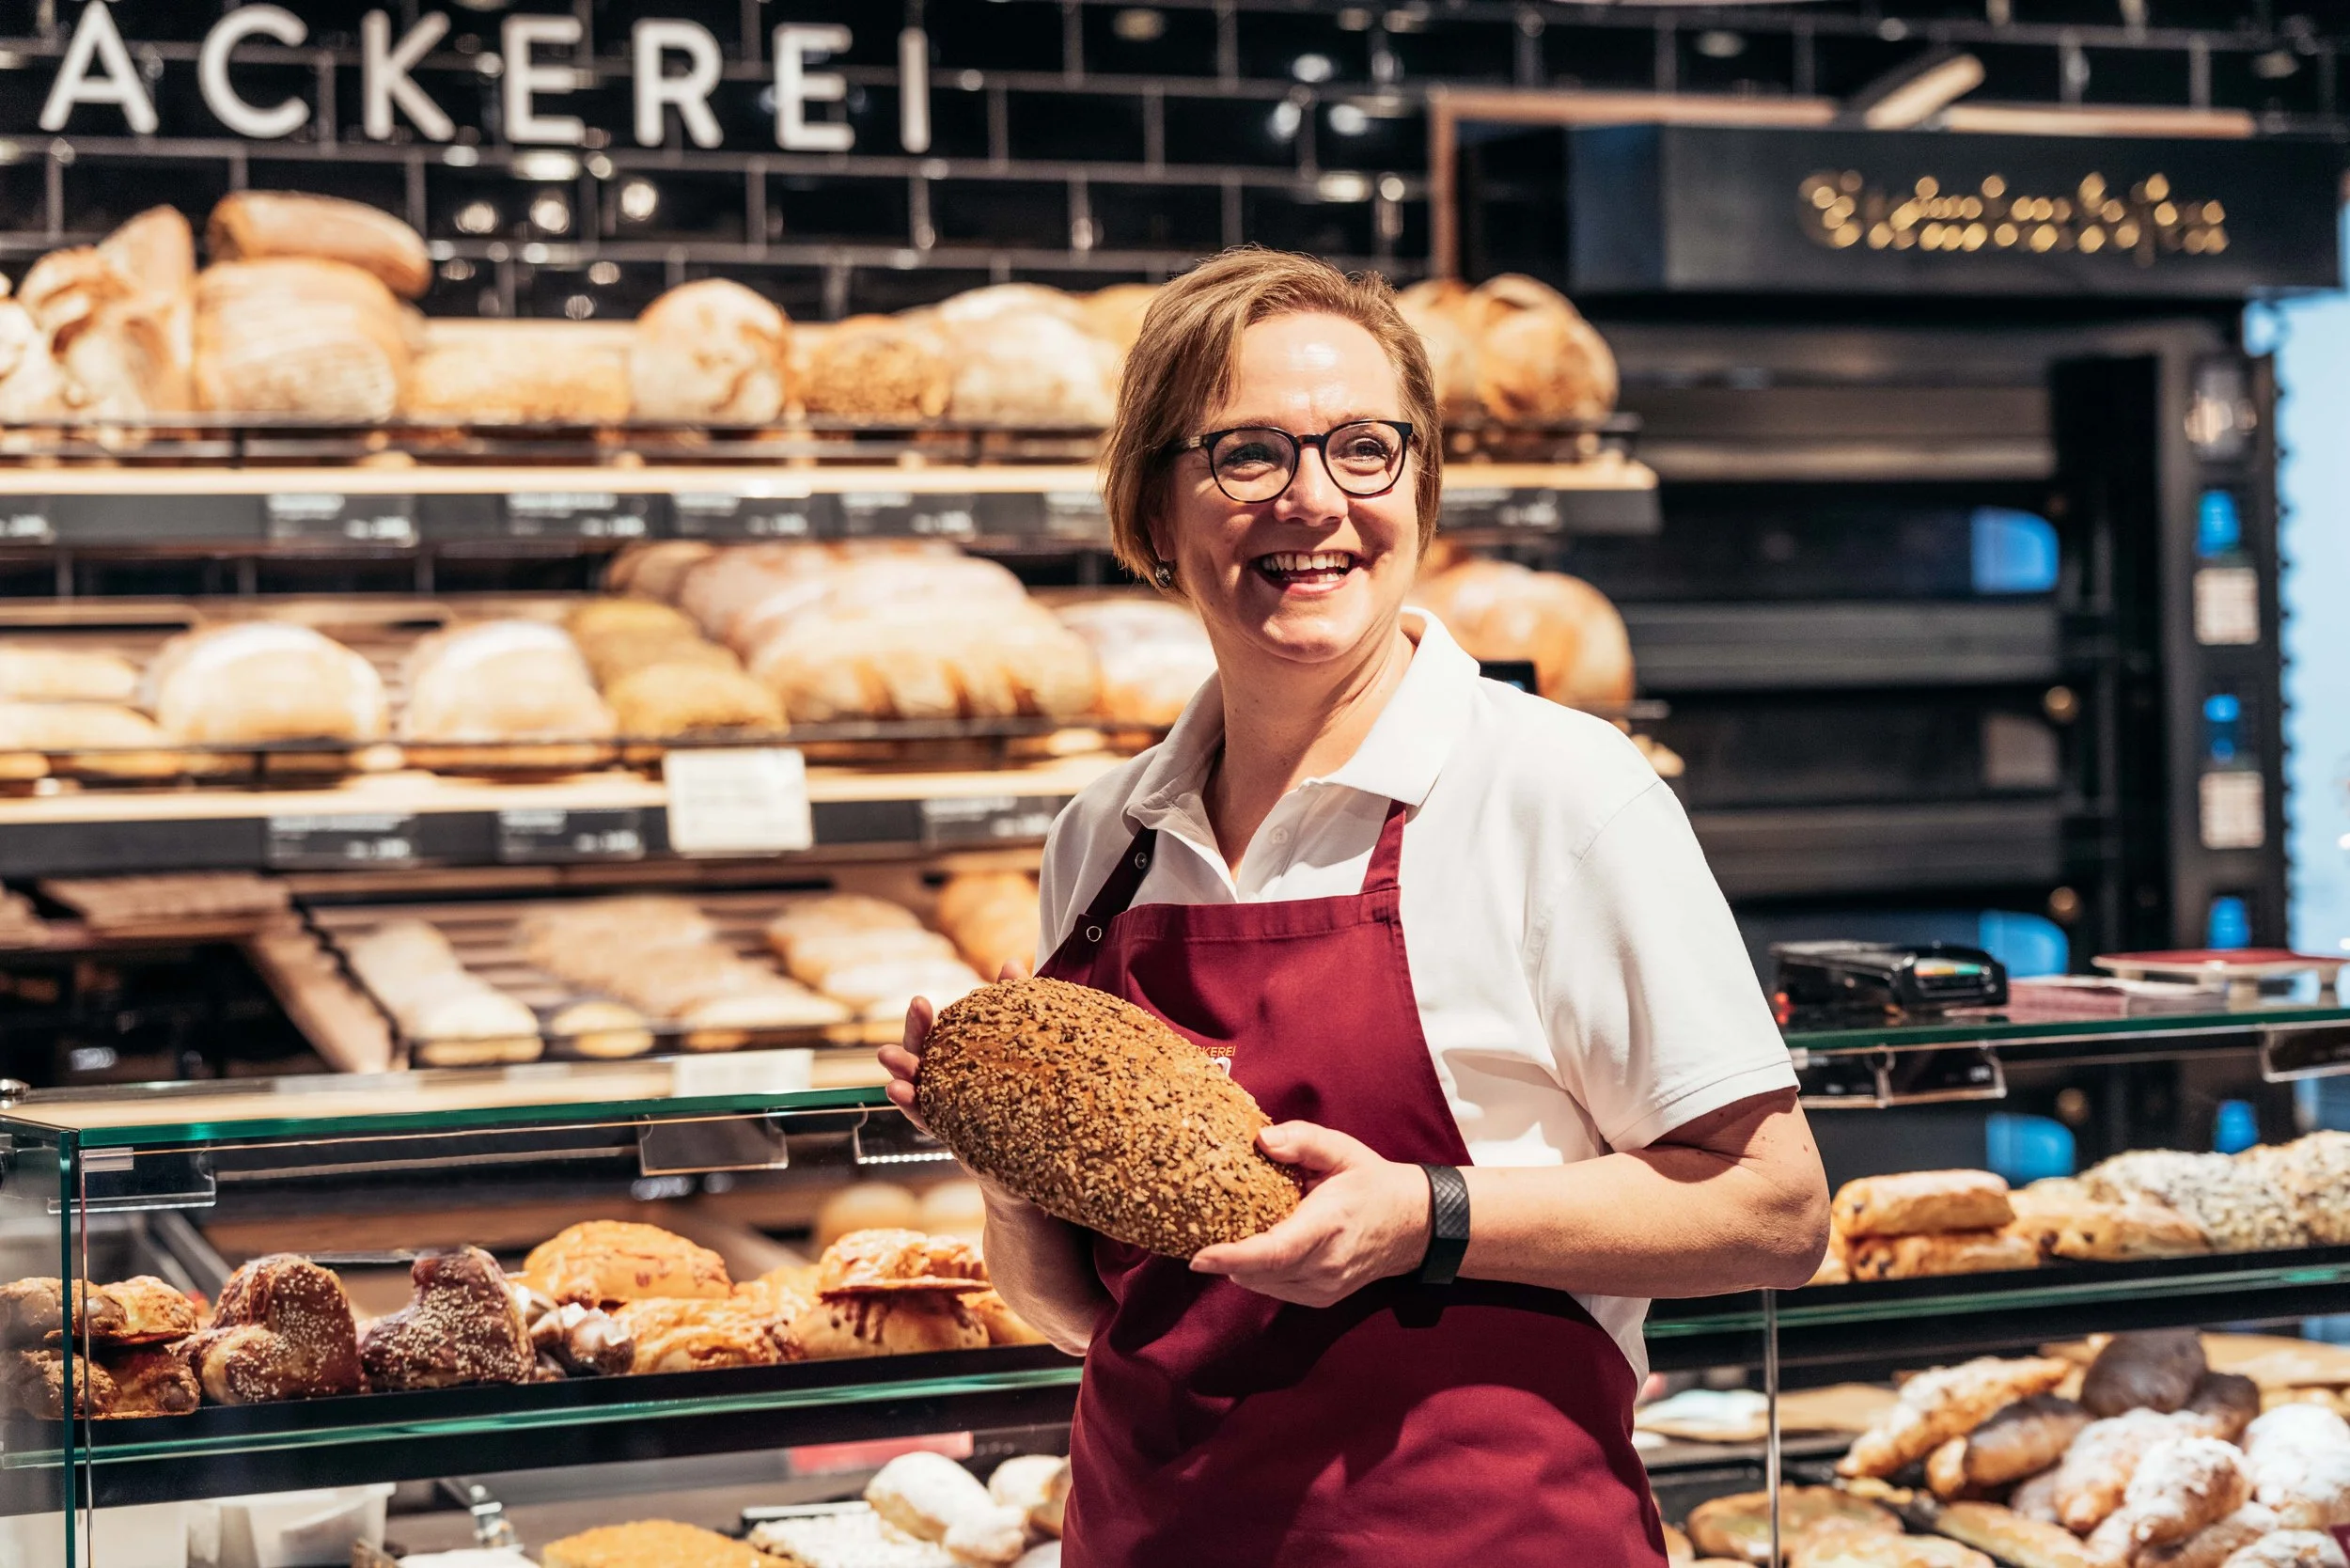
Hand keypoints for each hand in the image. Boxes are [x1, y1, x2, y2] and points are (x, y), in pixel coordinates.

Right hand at [877, 962, 1034, 1210]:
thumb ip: (1012, 1007)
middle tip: (915, 1008)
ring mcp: (946, 1111)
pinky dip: (912, 1106)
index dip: (923, 1022)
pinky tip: (902, 1093)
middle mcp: (945, 1085)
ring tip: (889, 1062)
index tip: (920, 1002)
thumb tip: (1011, 963)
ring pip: (916, 1090)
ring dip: (900, 1073)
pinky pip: (928, 1120)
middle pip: (920, 1057)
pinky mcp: (954, 1135)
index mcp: (957, 1063)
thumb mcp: (1020, 1048)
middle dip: (912, 1035)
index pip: (935, 1037)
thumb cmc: (1024, 1096)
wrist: (1035, 1161)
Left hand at [1187, 1122, 1432, 1307]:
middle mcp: (1326, 1264)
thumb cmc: (1371, 1183)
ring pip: (1263, 1285)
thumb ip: (1302, 1140)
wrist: (1414, 1224)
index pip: (1274, 1251)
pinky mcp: (1321, 1297)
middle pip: (1260, 1272)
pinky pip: (1275, 1289)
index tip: (1199, 1256)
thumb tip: (1261, 1140)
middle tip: (1197, 1231)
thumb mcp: (1342, 1149)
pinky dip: (1257, 1272)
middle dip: (1224, 1258)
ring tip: (1223, 1235)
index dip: (1232, 1257)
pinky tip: (1253, 1248)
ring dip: (1239, 1265)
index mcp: (1328, 1226)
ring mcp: (1324, 1287)